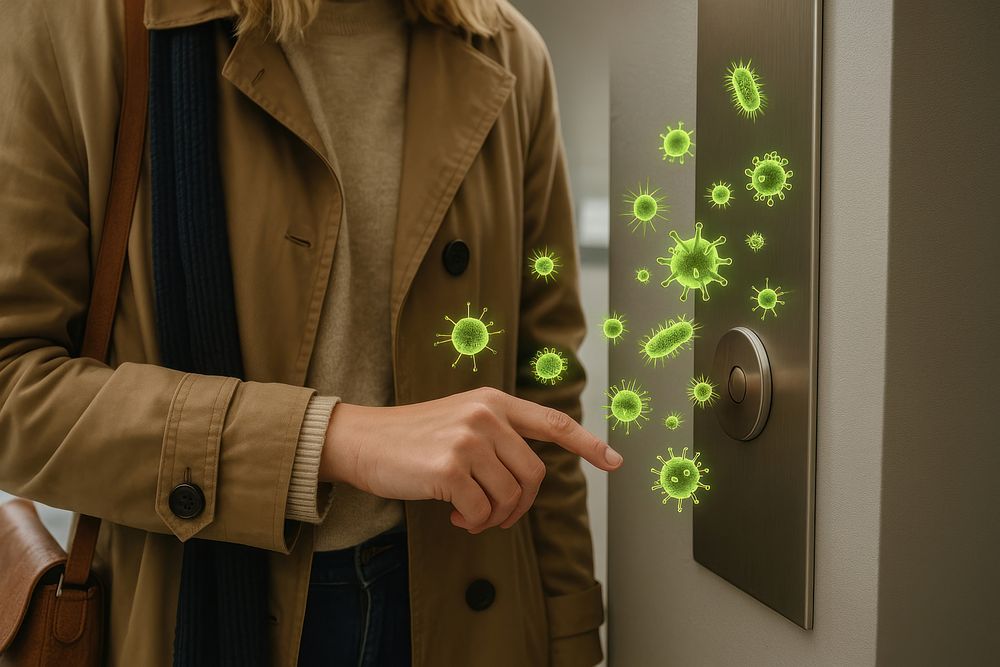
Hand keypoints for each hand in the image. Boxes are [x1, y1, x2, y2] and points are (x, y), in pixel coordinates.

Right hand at [319, 387, 622, 532]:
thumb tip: (530, 477)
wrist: (362, 440)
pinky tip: (454, 515)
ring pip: (510, 497)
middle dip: (520, 505)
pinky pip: (483, 511)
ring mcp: (469, 439)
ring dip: (493, 517)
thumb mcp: (461, 420)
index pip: (553, 422)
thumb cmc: (413, 438)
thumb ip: (498, 435)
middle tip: (495, 515)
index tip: (615, 462)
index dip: (588, 444)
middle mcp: (486, 415)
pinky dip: (473, 523)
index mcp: (493, 402)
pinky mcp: (450, 467)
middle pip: (535, 475)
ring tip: (468, 513)